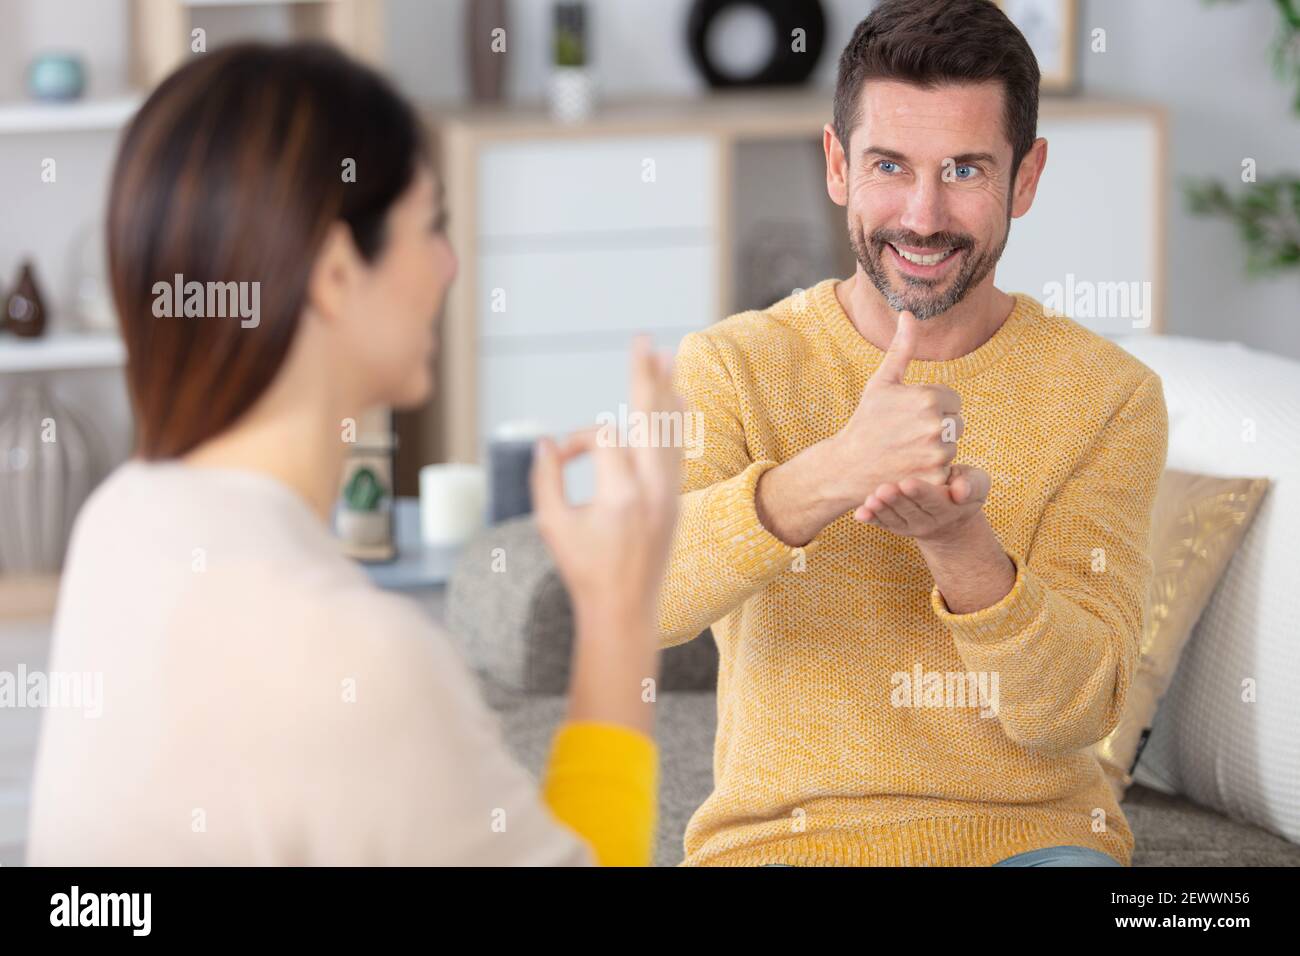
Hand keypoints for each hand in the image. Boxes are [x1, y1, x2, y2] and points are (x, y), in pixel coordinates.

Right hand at [530, 336, 682, 627]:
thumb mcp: (552, 526)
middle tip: (645, 339)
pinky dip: (676, 420)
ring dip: (666, 391)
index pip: (604, 438)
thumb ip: (545, 480)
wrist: (624, 609)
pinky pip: (679, 450)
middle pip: (652, 419)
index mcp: (621, 497)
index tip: (560, 457)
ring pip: (671, 431)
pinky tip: (678, 398)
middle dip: (645, 376)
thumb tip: (546, 443)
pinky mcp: (675, 501)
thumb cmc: (583, 570)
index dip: (578, 440)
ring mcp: (669, 495)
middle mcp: (652, 491)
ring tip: (667, 356)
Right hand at [826, 310, 962, 507]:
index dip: (933, 406)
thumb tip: (908, 314)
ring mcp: (937, 454)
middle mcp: (936, 425)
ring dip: (935, 449)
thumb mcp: (882, 382)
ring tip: (907, 450)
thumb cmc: (865, 420)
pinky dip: (932, 470)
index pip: (953, 399)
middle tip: (906, 434)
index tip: (909, 415)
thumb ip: (902, 348)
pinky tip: (910, 466)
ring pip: (952, 446)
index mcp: (928, 398)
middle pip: (957, 423)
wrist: (847, 465)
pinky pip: (948, 469)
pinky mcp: (935, 477)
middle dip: (936, 427)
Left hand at [853, 463, 990, 543]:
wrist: (950, 514)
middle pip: (910, 511)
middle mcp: (929, 521)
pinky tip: (860, 513)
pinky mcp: (895, 526)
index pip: (934, 501)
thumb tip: (961, 491)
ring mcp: (910, 526)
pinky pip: (883, 524)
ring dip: (881, 510)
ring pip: (894, 519)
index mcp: (949, 508)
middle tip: (883, 489)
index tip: (908, 483)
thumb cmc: (962, 488)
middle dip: (896, 500)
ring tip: (871, 499)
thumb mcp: (976, 484)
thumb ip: (973, 485)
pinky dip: (871, 519)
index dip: (921, 493)